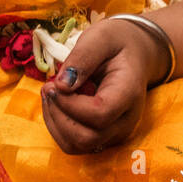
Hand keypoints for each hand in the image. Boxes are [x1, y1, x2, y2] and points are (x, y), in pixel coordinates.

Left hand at [39, 17, 167, 154]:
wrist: (134, 55)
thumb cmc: (117, 43)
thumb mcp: (101, 36)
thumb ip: (83, 56)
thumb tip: (62, 86)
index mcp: (129, 93)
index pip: (99, 114)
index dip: (70, 104)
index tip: (54, 84)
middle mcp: (125, 121)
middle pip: (86, 138)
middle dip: (58, 115)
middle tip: (48, 88)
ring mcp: (114, 134)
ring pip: (76, 145)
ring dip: (54, 122)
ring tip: (50, 94)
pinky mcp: (101, 138)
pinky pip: (73, 144)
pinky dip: (57, 127)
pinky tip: (56, 104)